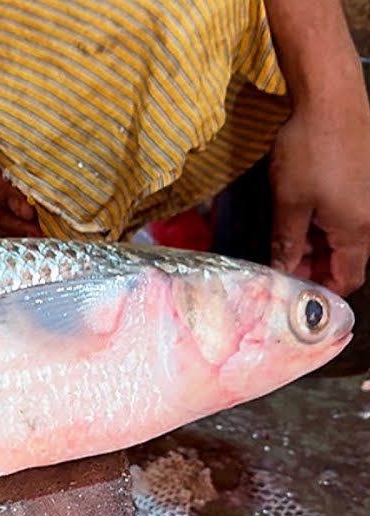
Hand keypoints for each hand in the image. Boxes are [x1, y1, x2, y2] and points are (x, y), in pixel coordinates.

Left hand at [268, 101, 369, 295]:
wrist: (331, 101)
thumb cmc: (311, 151)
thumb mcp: (289, 203)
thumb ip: (286, 242)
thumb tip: (282, 270)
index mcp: (356, 230)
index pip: (347, 279)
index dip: (320, 291)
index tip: (291, 292)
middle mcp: (367, 219)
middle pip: (343, 260)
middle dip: (311, 268)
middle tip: (277, 268)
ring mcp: (364, 200)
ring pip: (339, 238)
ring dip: (312, 246)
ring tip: (279, 244)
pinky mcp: (358, 183)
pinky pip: (339, 216)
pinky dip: (317, 224)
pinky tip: (292, 219)